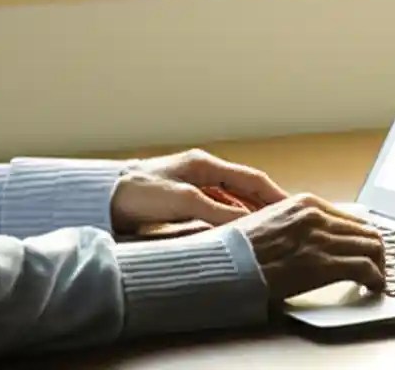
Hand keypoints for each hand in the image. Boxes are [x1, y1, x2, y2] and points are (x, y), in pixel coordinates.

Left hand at [110, 149, 287, 234]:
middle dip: (265, 202)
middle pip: (243, 187)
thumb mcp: (182, 201)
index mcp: (205, 164)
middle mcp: (201, 171)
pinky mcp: (179, 200)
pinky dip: (229, 217)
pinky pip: (215, 208)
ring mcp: (190, 185)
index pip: (251, 177)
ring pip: (229, 198)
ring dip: (247, 211)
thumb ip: (216, 210)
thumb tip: (247, 222)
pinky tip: (234, 230)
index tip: (294, 207)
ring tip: (265, 228)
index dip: (274, 193)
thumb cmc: (139, 193)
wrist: (100, 199)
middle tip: (285, 221)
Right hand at [232, 193, 385, 300]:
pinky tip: (372, 287)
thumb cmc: (239, 248)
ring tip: (375, 279)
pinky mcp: (324, 264)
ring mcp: (322, 238)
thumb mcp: (270, 220)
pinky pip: (366, 268)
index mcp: (305, 203)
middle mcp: (317, 216)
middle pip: (366, 230)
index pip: (350, 217)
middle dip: (374, 250)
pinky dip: (375, 279)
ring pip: (373, 246)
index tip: (360, 250)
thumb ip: (295, 222)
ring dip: (378, 265)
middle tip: (374, 267)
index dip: (359, 237)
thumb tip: (312, 234)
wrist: (225, 265)